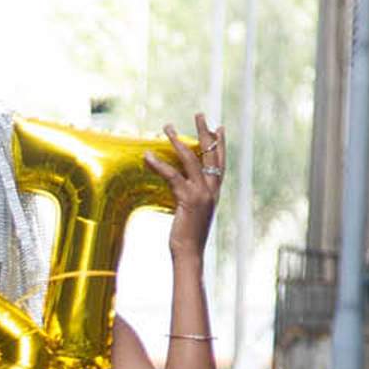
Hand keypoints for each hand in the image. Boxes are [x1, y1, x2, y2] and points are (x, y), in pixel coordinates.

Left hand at [144, 114, 223, 257]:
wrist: (189, 254)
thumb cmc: (187, 237)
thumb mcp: (191, 213)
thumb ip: (189, 198)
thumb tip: (177, 187)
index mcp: (214, 193)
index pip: (220, 163)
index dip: (220, 145)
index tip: (219, 128)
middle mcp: (211, 190)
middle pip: (210, 154)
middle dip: (205, 132)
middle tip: (200, 114)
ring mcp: (201, 194)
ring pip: (191, 160)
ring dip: (178, 141)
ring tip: (167, 126)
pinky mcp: (188, 199)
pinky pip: (173, 176)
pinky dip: (160, 165)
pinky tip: (148, 156)